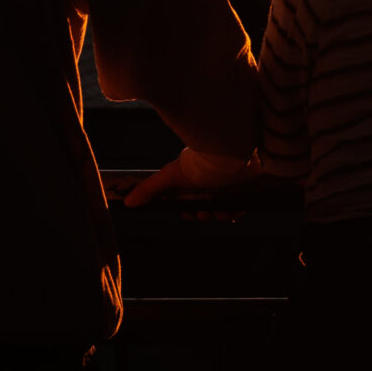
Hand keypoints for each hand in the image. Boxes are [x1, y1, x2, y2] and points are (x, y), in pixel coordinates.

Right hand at [123, 145, 259, 206]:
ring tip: (220, 210)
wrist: (233, 154)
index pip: (188, 205)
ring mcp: (227, 188)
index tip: (189, 211)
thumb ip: (149, 189)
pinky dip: (234, 213)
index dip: (189, 212)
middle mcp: (211, 185)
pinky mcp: (244, 190)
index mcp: (194, 182)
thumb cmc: (200, 163)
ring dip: (219, 215)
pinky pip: (238, 209)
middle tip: (205, 211)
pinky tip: (233, 209)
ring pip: (221, 212)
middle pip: (205, 211)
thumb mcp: (171, 176)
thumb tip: (127, 203)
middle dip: (204, 215)